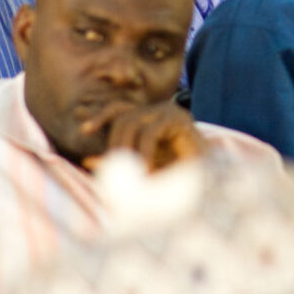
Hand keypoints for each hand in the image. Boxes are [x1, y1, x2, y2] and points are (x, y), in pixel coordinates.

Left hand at [80, 101, 205, 170]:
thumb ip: (118, 163)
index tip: (83, 130)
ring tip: (132, 173)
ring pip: (132, 122)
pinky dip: (143, 152)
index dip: (101, 116)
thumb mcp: (141, 169)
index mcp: (151, 118)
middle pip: (123, 117)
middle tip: (116, 168)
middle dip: (114, 143)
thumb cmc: (177, 177)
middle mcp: (161, 110)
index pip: (120, 109)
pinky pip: (150, 132)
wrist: (210, 184)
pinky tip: (145, 170)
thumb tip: (87, 161)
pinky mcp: (180, 119)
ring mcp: (171, 111)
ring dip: (127, 150)